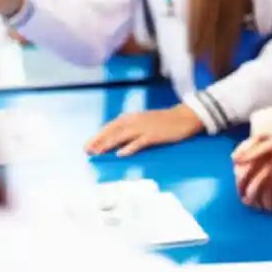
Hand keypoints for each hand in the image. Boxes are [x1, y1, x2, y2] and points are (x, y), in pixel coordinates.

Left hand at [86, 105, 204, 156]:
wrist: (184, 117)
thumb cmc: (164, 121)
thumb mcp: (144, 122)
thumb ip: (131, 129)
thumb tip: (116, 141)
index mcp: (132, 117)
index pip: (111, 126)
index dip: (98, 136)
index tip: (87, 145)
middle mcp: (135, 121)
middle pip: (113, 131)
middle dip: (99, 141)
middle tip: (87, 151)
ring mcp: (145, 127)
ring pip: (122, 136)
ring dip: (109, 144)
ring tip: (98, 152)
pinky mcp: (154, 135)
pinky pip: (139, 142)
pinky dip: (130, 147)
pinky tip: (121, 153)